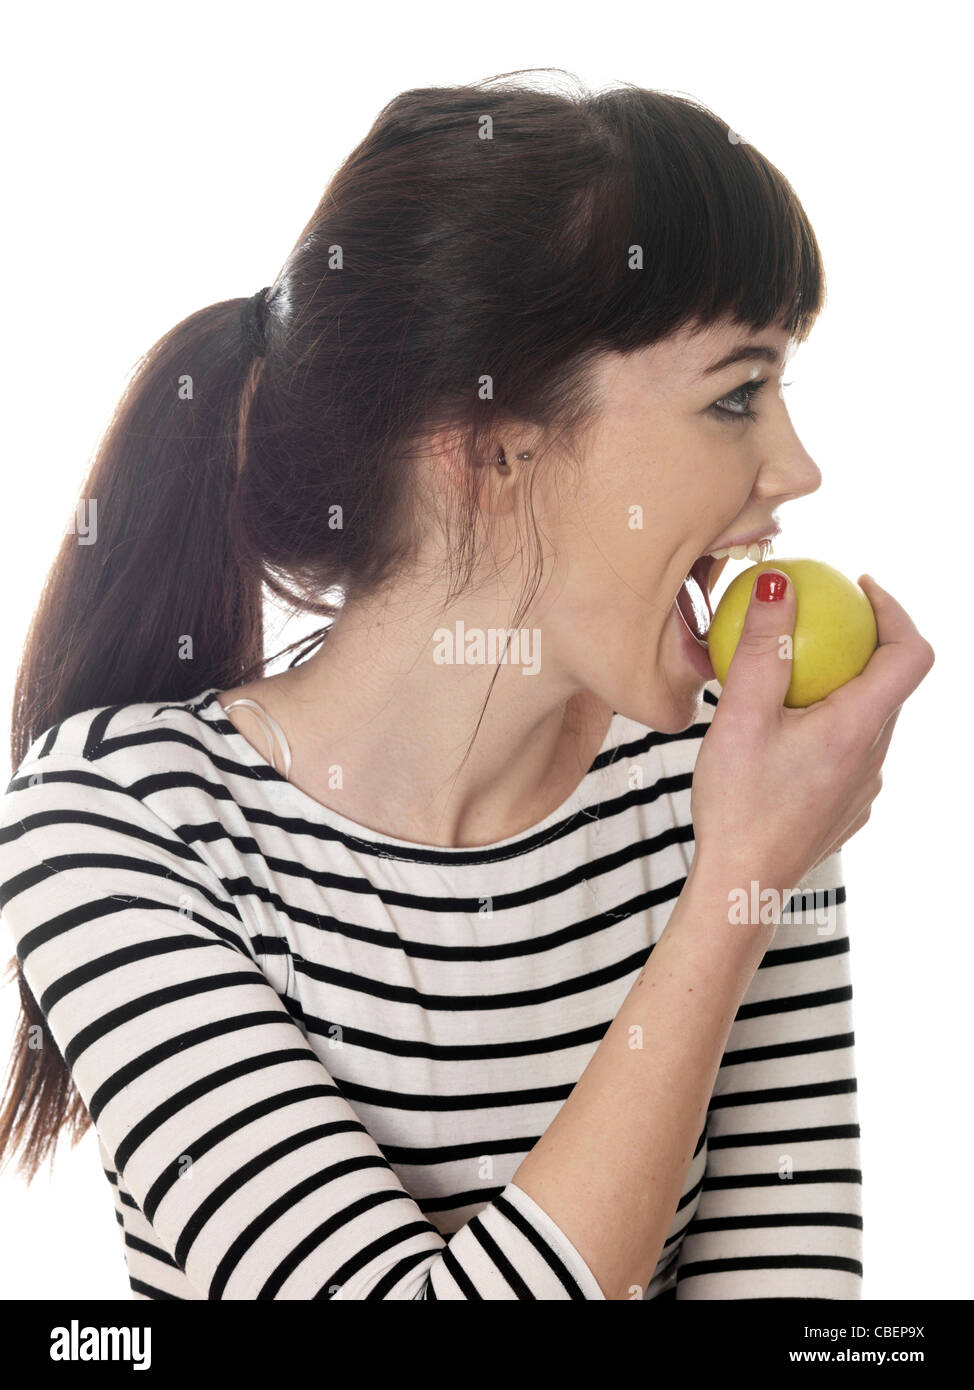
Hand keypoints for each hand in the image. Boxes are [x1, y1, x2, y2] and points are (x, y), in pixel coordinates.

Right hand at [690, 569, 934, 898]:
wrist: (741, 887)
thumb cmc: (737, 805)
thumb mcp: (738, 716)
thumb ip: (760, 647)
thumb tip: (779, 582)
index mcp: (858, 728)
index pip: (911, 653)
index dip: (896, 610)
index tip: (859, 588)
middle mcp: (874, 757)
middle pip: (890, 684)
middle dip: (862, 643)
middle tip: (815, 622)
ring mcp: (864, 787)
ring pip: (869, 720)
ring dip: (842, 688)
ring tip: (790, 678)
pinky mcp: (847, 808)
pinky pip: (849, 753)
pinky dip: (826, 727)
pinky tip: (781, 735)